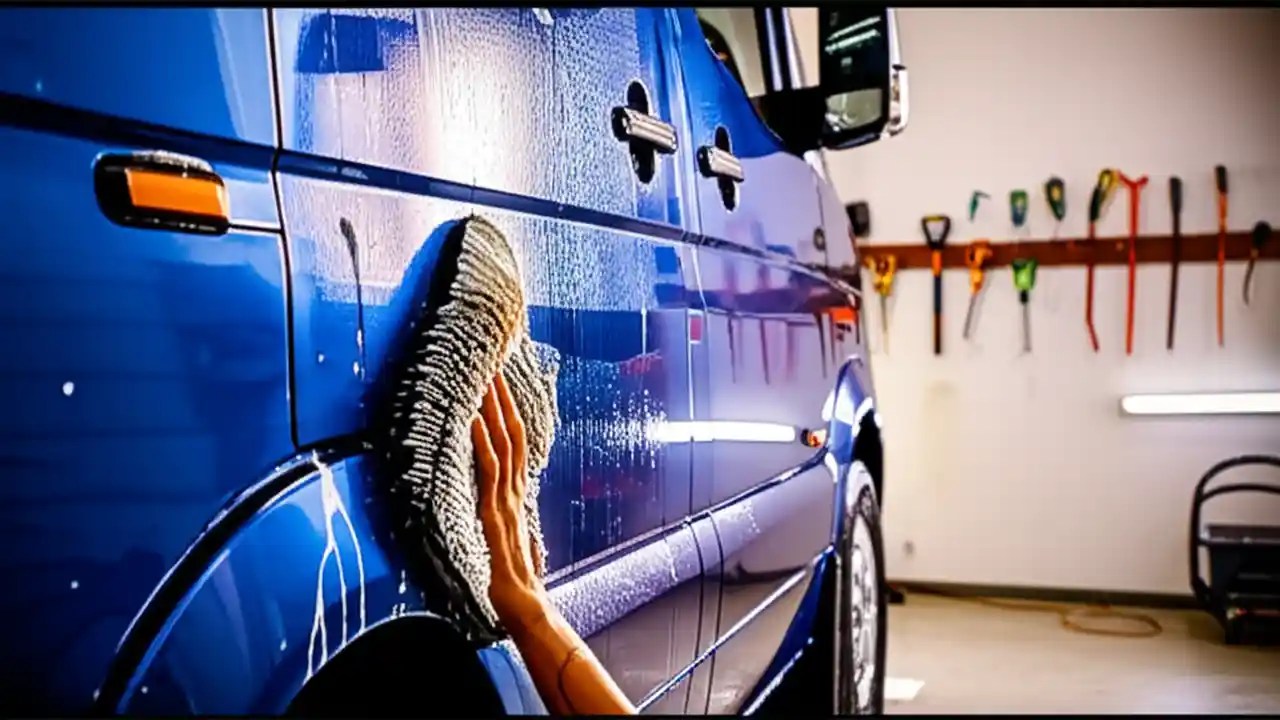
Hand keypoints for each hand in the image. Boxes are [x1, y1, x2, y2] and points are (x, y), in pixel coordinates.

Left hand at [472, 373, 547, 634]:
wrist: (525, 604)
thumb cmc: (516, 581)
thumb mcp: (509, 543)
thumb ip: (507, 525)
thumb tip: (503, 517)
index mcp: (516, 496)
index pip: (515, 446)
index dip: (509, 415)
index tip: (502, 388)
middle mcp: (514, 491)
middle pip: (512, 434)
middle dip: (504, 399)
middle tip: (496, 365)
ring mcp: (506, 499)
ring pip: (502, 443)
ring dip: (494, 409)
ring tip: (486, 378)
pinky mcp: (494, 511)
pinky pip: (487, 468)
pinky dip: (481, 440)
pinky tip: (471, 418)